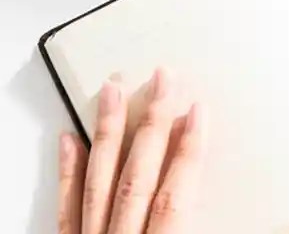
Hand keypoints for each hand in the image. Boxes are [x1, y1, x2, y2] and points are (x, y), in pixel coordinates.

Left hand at [58, 69, 205, 233]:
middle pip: (137, 177)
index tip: (198, 112)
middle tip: (162, 79)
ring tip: (113, 91)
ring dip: (108, 132)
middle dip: (152, 123)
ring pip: (98, 182)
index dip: (189, 152)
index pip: (173, 197)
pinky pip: (65, 208)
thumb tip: (223, 203)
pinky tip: (70, 139)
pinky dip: (68, 171)